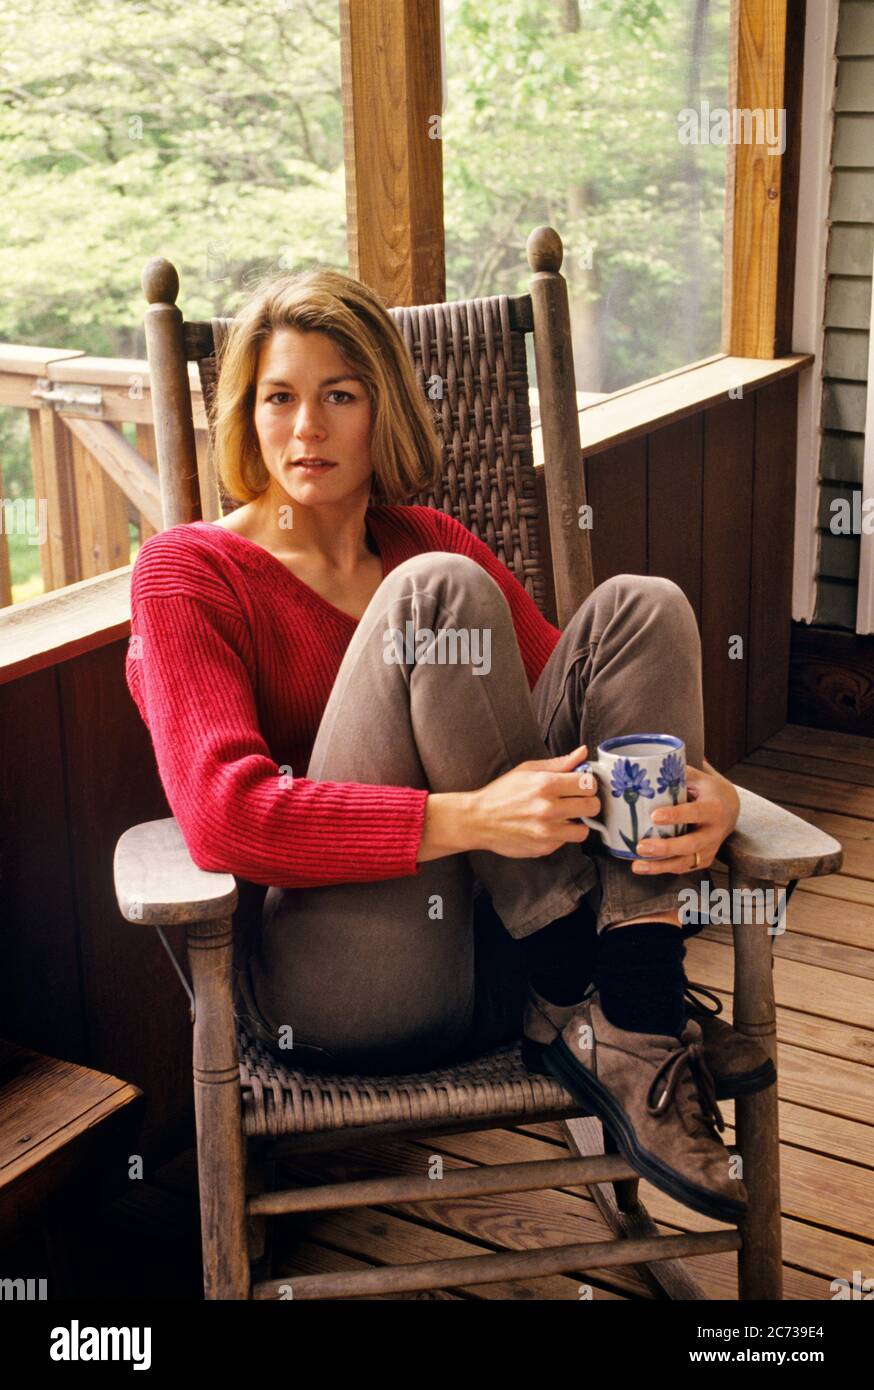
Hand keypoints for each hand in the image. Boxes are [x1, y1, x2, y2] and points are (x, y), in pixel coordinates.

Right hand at [468, 743, 600, 858]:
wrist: (479, 820)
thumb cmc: (503, 792)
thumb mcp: (527, 770)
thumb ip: (559, 763)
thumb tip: (582, 752)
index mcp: (545, 784)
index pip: (589, 784)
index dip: (588, 784)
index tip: (581, 786)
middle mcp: (548, 808)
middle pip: (592, 807)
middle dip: (587, 802)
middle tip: (577, 801)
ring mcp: (547, 831)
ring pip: (584, 830)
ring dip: (577, 823)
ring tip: (565, 817)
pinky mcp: (544, 848)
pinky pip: (566, 842)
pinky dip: (561, 835)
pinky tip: (548, 827)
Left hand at [630, 761, 739, 875]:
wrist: (730, 809)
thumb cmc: (707, 790)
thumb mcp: (698, 778)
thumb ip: (677, 774)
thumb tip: (646, 765)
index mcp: (713, 808)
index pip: (694, 812)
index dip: (675, 815)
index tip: (654, 816)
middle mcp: (714, 832)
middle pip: (690, 844)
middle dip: (665, 848)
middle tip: (641, 847)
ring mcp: (710, 848)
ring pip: (685, 862)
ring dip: (660, 866)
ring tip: (637, 865)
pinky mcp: (704, 860)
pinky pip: (683, 868)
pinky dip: (663, 869)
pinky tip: (643, 867)